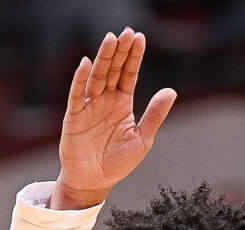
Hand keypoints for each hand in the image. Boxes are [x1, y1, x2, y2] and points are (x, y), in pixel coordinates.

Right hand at [54, 28, 176, 209]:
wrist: (94, 183)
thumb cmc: (117, 163)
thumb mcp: (142, 140)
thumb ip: (154, 115)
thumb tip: (171, 91)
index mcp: (122, 104)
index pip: (128, 74)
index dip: (133, 57)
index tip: (139, 37)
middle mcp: (105, 100)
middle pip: (113, 70)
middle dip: (119, 51)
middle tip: (126, 32)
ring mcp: (88, 107)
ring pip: (97, 78)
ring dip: (103, 59)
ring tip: (111, 39)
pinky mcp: (73, 117)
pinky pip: (77, 95)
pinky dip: (81, 79)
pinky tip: (87, 63)